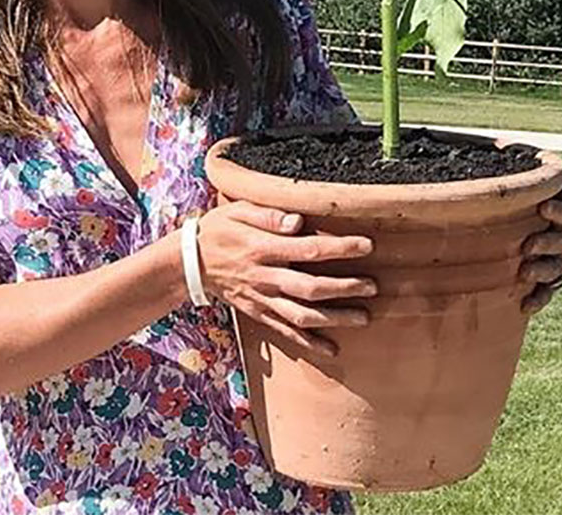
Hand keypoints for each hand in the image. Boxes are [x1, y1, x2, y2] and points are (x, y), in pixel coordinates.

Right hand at [194, 202, 375, 358]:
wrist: (189, 263)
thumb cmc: (218, 230)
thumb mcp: (238, 211)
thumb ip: (269, 216)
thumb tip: (298, 221)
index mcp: (263, 248)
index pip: (308, 249)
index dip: (339, 249)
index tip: (366, 245)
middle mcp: (265, 277)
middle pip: (310, 287)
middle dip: (344, 288)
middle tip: (372, 286)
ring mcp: (262, 299)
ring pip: (302, 315)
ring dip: (334, 319)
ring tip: (363, 318)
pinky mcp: (258, 313)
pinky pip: (285, 332)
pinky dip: (309, 344)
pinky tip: (332, 349)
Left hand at [520, 168, 561, 314]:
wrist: (508, 242)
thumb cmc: (525, 212)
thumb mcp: (538, 197)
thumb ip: (557, 186)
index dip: (559, 212)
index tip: (542, 207)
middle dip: (548, 244)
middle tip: (528, 244)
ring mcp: (556, 266)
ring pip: (556, 270)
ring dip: (542, 271)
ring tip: (524, 272)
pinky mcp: (545, 285)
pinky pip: (546, 294)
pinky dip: (538, 300)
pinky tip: (525, 306)